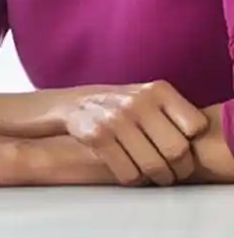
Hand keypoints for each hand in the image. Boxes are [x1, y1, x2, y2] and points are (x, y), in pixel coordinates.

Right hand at [63, 81, 207, 185]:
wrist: (72, 104)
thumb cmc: (119, 106)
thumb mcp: (148, 97)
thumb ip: (173, 114)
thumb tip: (195, 148)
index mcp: (158, 90)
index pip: (195, 126)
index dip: (191, 144)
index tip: (181, 149)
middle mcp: (138, 101)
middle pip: (176, 150)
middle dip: (177, 170)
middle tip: (172, 173)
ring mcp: (116, 118)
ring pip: (154, 165)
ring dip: (156, 178)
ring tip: (153, 175)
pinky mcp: (97, 136)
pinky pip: (128, 172)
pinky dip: (133, 178)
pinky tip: (129, 170)